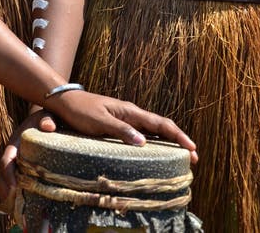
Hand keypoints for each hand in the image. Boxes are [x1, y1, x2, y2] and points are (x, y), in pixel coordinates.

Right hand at [0, 109, 56, 209]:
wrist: (45, 118)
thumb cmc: (47, 117)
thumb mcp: (47, 114)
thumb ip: (47, 118)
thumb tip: (48, 126)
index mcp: (16, 142)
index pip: (6, 160)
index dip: (7, 174)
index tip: (14, 187)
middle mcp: (12, 154)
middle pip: (2, 175)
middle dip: (5, 191)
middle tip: (13, 205)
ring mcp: (15, 163)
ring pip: (4, 181)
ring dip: (8, 196)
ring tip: (16, 211)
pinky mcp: (20, 169)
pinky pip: (12, 184)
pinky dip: (13, 196)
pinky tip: (20, 207)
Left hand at [49, 89, 197, 161]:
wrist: (66, 102)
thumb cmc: (81, 111)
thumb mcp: (99, 122)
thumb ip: (120, 130)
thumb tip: (143, 143)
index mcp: (130, 111)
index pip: (160, 123)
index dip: (178, 136)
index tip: (192, 148)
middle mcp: (132, 114)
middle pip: (161, 127)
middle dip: (179, 141)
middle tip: (194, 158)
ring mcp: (127, 118)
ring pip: (154, 131)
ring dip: (169, 143)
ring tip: (181, 157)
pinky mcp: (120, 124)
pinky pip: (144, 134)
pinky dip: (156, 143)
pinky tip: (158, 152)